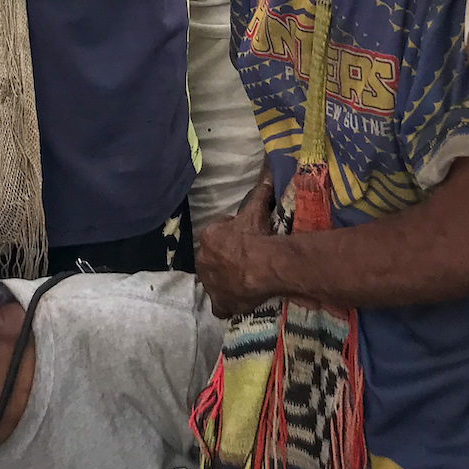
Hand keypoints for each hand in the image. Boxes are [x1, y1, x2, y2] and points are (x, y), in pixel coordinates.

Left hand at [194, 181, 276, 317]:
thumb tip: (266, 164)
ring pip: (215, 281)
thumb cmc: (256, 235)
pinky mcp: (219, 303)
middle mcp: (202, 260)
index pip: (217, 234)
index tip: (246, 238)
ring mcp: (210, 284)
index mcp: (208, 236)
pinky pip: (221, 305)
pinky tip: (238, 300)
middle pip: (214, 258)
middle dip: (226, 258)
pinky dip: (227, 303)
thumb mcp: (256, 208)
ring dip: (226, 280)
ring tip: (245, 279)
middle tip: (246, 259)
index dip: (232, 236)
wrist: (263, 265)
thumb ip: (260, 188)